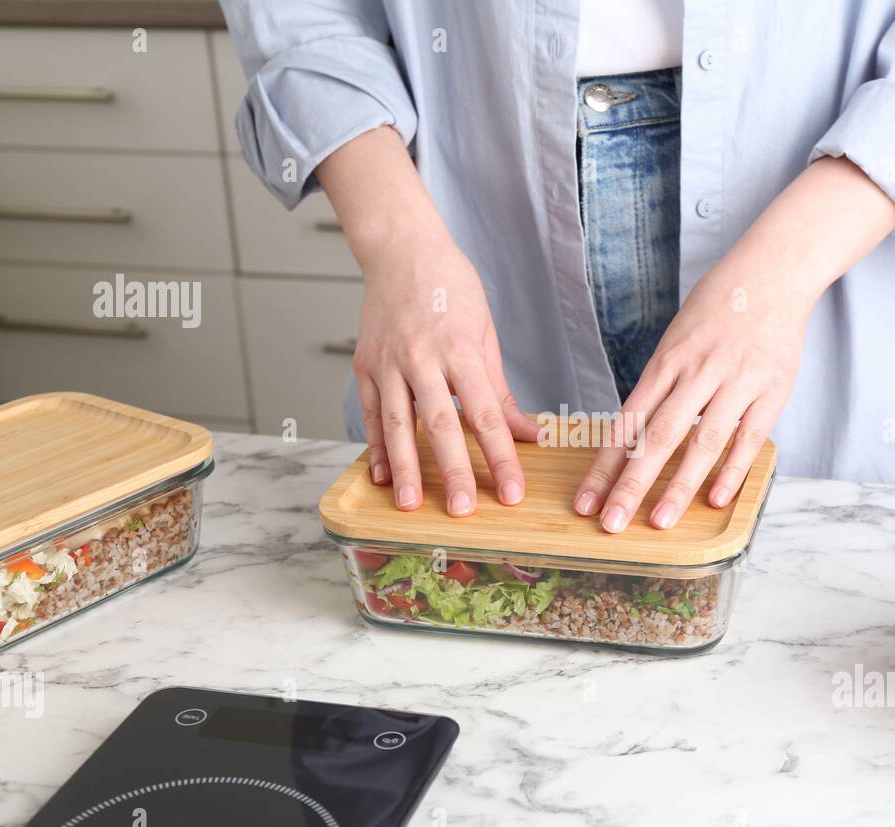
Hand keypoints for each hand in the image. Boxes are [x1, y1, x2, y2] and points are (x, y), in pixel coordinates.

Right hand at [354, 230, 537, 513]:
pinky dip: (375, 446)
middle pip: (439, 424)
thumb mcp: (485, 333)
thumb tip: (529, 435)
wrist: (401, 249)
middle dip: (452, 471)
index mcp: (460, 349)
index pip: (485, 414)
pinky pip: (369, 413)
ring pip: (396, 423)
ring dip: (405, 468)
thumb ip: (500, 391)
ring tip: (410, 505)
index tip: (512, 492)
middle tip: (461, 510)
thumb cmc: (451, 288)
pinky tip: (383, 476)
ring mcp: (388, 362)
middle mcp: (422, 357)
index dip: (500, 456)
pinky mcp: (364, 365)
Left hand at [572, 251, 808, 532]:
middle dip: (630, 484)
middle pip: (657, 436)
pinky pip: (749, 437)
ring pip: (702, 441)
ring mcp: (736, 381)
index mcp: (667, 361)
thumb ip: (660, 387)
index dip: (604, 466)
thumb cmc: (717, 309)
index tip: (585, 500)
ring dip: (679, 486)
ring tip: (658, 522)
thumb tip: (633, 436)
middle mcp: (697, 372)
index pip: (627, 422)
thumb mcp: (676, 340)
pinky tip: (715, 499)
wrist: (773, 272)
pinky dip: (732, 470)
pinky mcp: (772, 391)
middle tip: (610, 523)